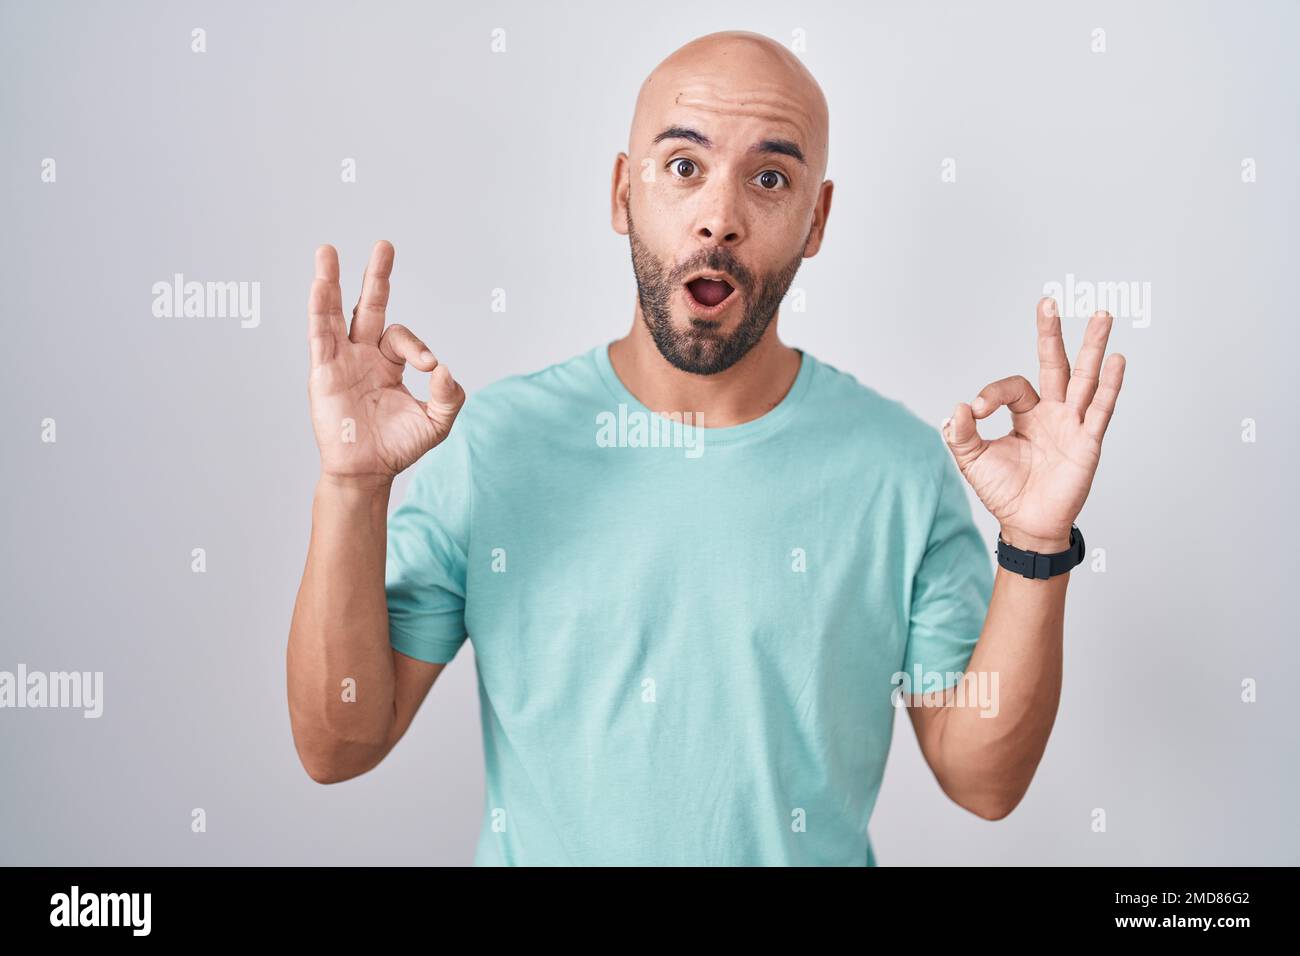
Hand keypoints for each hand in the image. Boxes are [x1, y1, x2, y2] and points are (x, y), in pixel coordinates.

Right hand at [307, 241, 464, 483]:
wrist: (367, 472)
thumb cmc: (398, 447)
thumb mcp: (436, 422)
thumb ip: (449, 397)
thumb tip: (446, 371)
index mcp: (388, 362)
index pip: (402, 338)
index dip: (417, 347)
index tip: (428, 368)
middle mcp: (363, 355)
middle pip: (368, 306)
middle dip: (377, 277)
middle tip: (384, 245)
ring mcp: (341, 360)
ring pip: (335, 313)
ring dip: (331, 282)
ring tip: (327, 250)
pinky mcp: (323, 371)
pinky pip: (320, 335)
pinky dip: (318, 309)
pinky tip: (317, 284)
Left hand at [943, 297, 1125, 552]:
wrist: (1027, 524)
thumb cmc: (1004, 491)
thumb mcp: (972, 460)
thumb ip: (960, 434)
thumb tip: (957, 408)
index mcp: (1026, 413)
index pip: (1012, 386)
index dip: (992, 393)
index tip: (975, 411)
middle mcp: (1052, 412)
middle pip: (1055, 364)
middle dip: (1052, 334)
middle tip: (1050, 301)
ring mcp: (1073, 424)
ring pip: (1085, 378)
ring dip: (1093, 347)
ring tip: (1102, 316)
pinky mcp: (1088, 441)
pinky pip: (1101, 409)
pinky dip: (1110, 385)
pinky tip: (1117, 360)